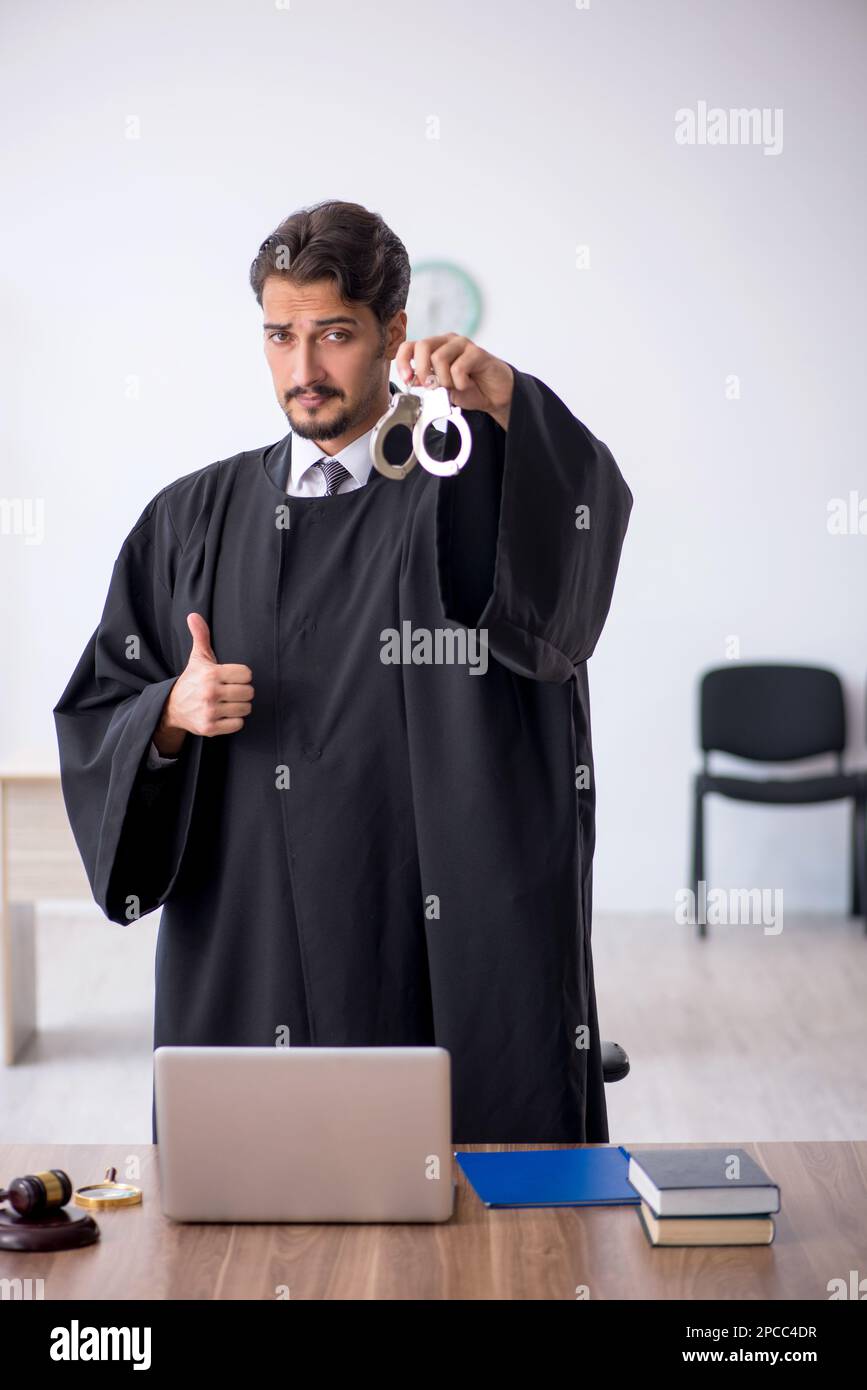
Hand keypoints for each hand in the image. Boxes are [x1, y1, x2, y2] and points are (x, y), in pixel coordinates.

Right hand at [154, 613, 254, 752]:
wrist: (172, 707)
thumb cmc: (192, 680)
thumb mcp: (198, 658)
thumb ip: (201, 636)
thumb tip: (193, 615)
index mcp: (211, 673)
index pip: (247, 674)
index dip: (242, 676)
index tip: (232, 678)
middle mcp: (210, 692)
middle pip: (249, 692)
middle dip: (242, 692)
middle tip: (231, 691)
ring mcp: (209, 711)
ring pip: (245, 709)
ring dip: (239, 707)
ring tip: (227, 703)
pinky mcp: (209, 728)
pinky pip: (238, 725)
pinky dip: (234, 721)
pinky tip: (224, 715)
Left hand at [394, 334, 513, 429]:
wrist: (494, 395)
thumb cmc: (470, 389)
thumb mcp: (442, 389)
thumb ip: (426, 382)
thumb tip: (411, 379)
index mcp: (435, 348)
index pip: (410, 346)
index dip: (403, 361)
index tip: (406, 379)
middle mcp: (447, 342)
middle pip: (423, 346)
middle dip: (422, 371)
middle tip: (433, 387)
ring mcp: (462, 344)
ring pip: (439, 358)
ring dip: (444, 380)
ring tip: (454, 387)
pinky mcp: (477, 352)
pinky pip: (458, 367)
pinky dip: (460, 383)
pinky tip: (467, 384)